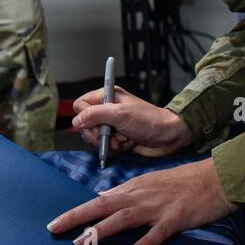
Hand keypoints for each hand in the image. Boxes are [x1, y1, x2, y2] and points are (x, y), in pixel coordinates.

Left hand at [47, 159, 237, 244]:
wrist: (217, 177)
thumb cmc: (186, 181)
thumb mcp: (152, 182)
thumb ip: (127, 192)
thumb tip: (103, 198)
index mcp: (136, 187)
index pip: (100, 200)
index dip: (77, 212)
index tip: (57, 222)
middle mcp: (142, 195)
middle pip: (103, 206)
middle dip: (77, 217)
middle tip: (55, 228)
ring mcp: (159, 206)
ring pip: (124, 218)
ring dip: (101, 231)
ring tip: (83, 244)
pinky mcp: (176, 218)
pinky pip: (158, 233)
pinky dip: (145, 243)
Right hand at [71, 85, 191, 158]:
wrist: (168, 136)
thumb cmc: (148, 120)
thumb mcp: (119, 114)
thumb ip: (95, 115)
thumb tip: (76, 121)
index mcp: (107, 96)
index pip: (81, 105)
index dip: (86, 117)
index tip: (98, 124)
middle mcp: (108, 109)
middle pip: (85, 124)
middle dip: (98, 134)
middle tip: (112, 136)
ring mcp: (112, 124)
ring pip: (95, 137)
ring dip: (108, 142)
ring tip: (122, 141)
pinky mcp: (118, 138)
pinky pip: (105, 146)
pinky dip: (115, 148)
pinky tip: (127, 144)